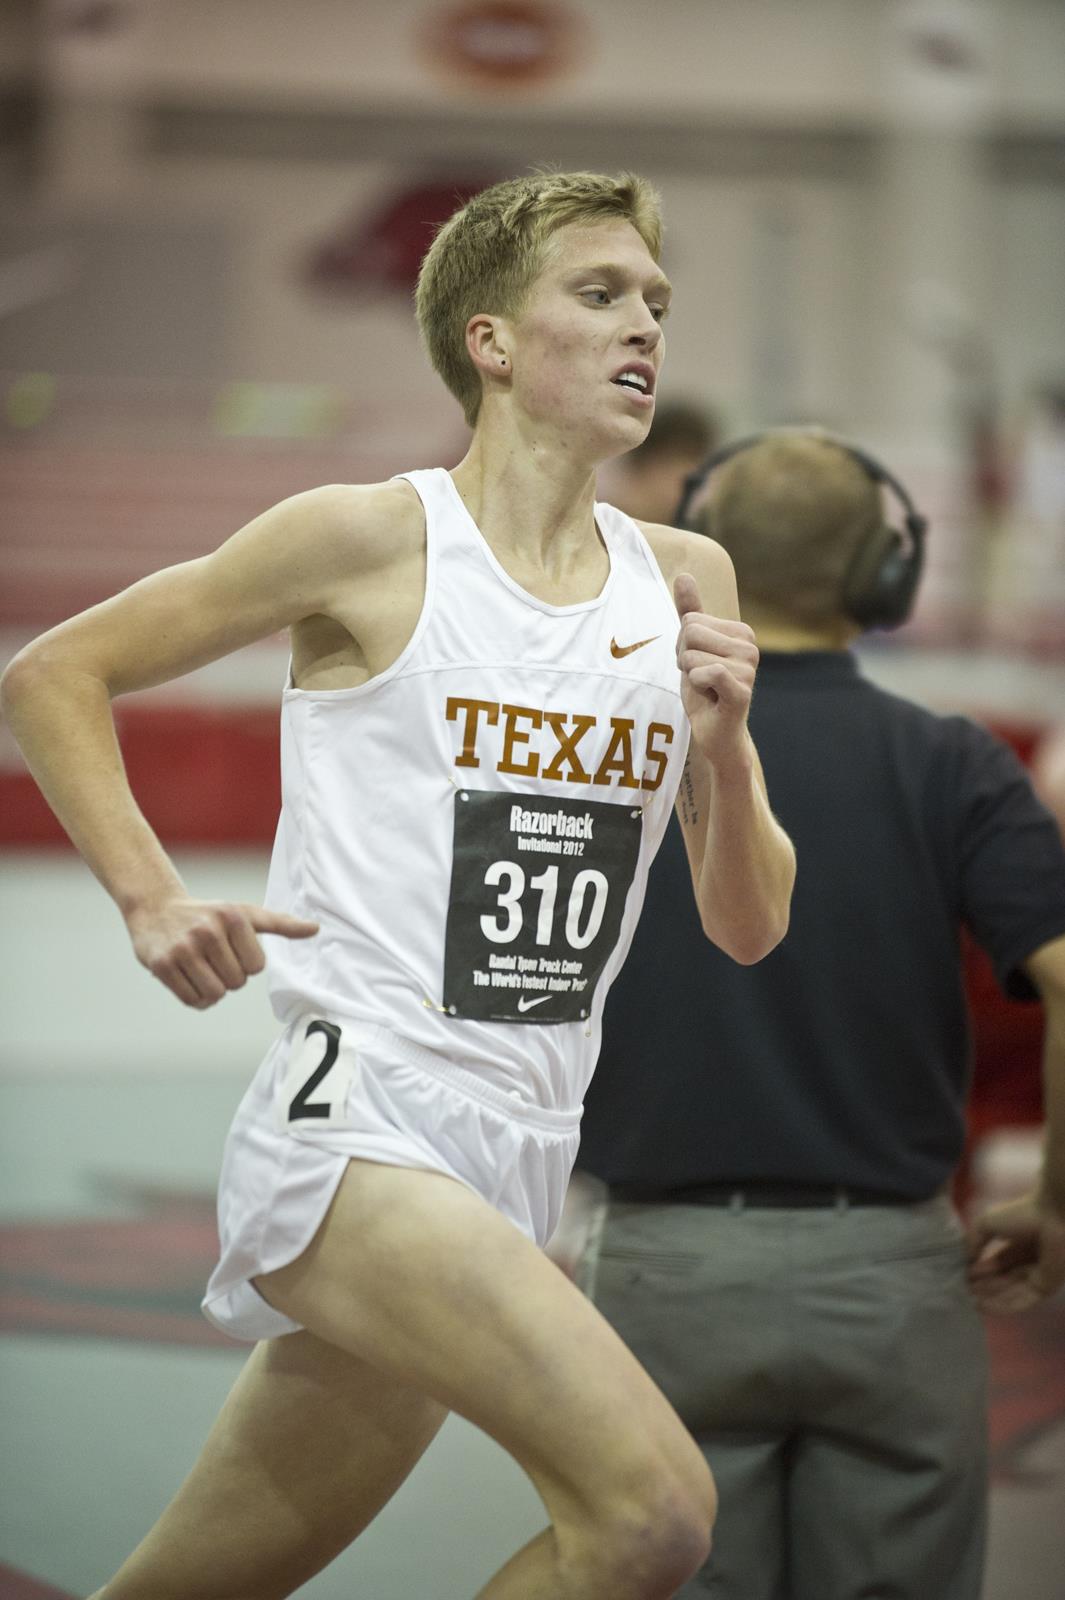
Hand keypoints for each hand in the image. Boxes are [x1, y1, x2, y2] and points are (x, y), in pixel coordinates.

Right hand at [127, 895, 318, 1008]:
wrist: (156, 909)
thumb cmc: (208, 915)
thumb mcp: (244, 913)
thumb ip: (280, 923)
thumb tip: (315, 929)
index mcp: (232, 917)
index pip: (256, 967)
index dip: (246, 964)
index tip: (231, 950)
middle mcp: (207, 931)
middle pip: (236, 983)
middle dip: (229, 977)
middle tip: (213, 960)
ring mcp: (183, 949)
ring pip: (215, 995)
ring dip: (213, 991)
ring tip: (202, 971)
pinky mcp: (161, 965)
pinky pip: (192, 1000)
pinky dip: (196, 998)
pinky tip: (189, 979)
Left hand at [674, 573, 758, 766]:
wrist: (715, 733)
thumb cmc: (705, 690)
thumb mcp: (693, 647)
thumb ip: (690, 612)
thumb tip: (683, 575)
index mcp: (741, 632)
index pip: (690, 620)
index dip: (683, 646)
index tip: (698, 665)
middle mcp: (750, 647)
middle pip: (690, 632)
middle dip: (684, 658)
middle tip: (700, 678)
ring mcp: (748, 669)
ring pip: (693, 654)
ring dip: (690, 675)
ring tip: (706, 689)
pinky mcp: (741, 691)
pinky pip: (706, 673)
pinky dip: (696, 685)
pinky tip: (709, 697)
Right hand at [966, 1191, 1064, 1312]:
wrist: (1051, 1218)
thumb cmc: (1021, 1214)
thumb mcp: (987, 1223)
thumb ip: (974, 1241)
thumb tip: (967, 1262)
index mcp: (1019, 1243)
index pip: (998, 1262)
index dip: (981, 1270)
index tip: (962, 1276)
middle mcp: (1029, 1261)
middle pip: (1003, 1279)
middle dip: (983, 1286)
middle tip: (963, 1292)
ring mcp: (1038, 1277)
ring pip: (1010, 1293)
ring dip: (990, 1298)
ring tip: (969, 1301)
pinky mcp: (1045, 1289)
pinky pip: (1021, 1301)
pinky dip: (1002, 1306)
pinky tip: (983, 1306)